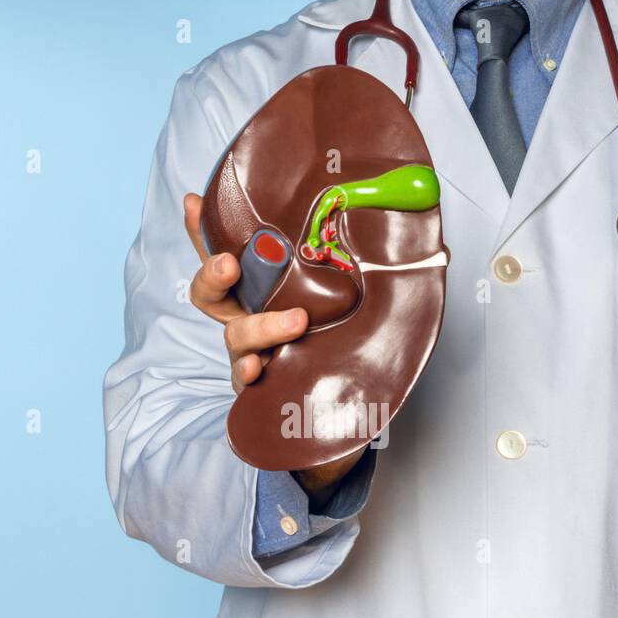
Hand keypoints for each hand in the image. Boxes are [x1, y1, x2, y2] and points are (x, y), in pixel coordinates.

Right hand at [183, 193, 368, 501]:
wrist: (343, 417)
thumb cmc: (342, 353)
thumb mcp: (356, 307)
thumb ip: (372, 272)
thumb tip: (424, 228)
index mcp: (264, 294)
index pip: (227, 254)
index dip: (203, 230)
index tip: (193, 200)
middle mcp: (249, 323)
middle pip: (211, 294)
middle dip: (213, 274)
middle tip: (229, 263)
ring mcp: (251, 358)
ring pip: (235, 335)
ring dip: (260, 326)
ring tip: (295, 322)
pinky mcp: (260, 393)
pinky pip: (245, 381)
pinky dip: (250, 372)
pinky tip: (259, 370)